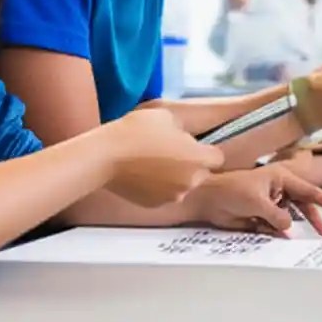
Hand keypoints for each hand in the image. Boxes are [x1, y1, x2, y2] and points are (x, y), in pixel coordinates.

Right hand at [100, 108, 223, 206]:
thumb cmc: (137, 132)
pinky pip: (164, 195)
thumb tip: (187, 135)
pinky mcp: (155, 204)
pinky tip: (142, 173)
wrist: (105, 156)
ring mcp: (173, 196)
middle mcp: (191, 181)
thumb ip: (185, 129)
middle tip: (169, 151)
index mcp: (199, 159)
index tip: (192, 145)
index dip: (205, 150)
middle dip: (190, 164)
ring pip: (182, 185)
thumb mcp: (168, 117)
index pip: (217, 158)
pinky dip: (158, 187)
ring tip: (151, 162)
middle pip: (200, 173)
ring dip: (174, 177)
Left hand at [186, 165, 321, 236]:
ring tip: (307, 238)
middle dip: (314, 218)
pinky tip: (281, 237)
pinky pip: (276, 226)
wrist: (206, 199)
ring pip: (290, 217)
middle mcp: (279, 190)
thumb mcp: (258, 203)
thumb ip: (277, 216)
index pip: (308, 191)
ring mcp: (271, 203)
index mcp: (281, 178)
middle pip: (303, 205)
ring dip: (296, 227)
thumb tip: (290, 228)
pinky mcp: (261, 215)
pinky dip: (280, 232)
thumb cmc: (232, 192)